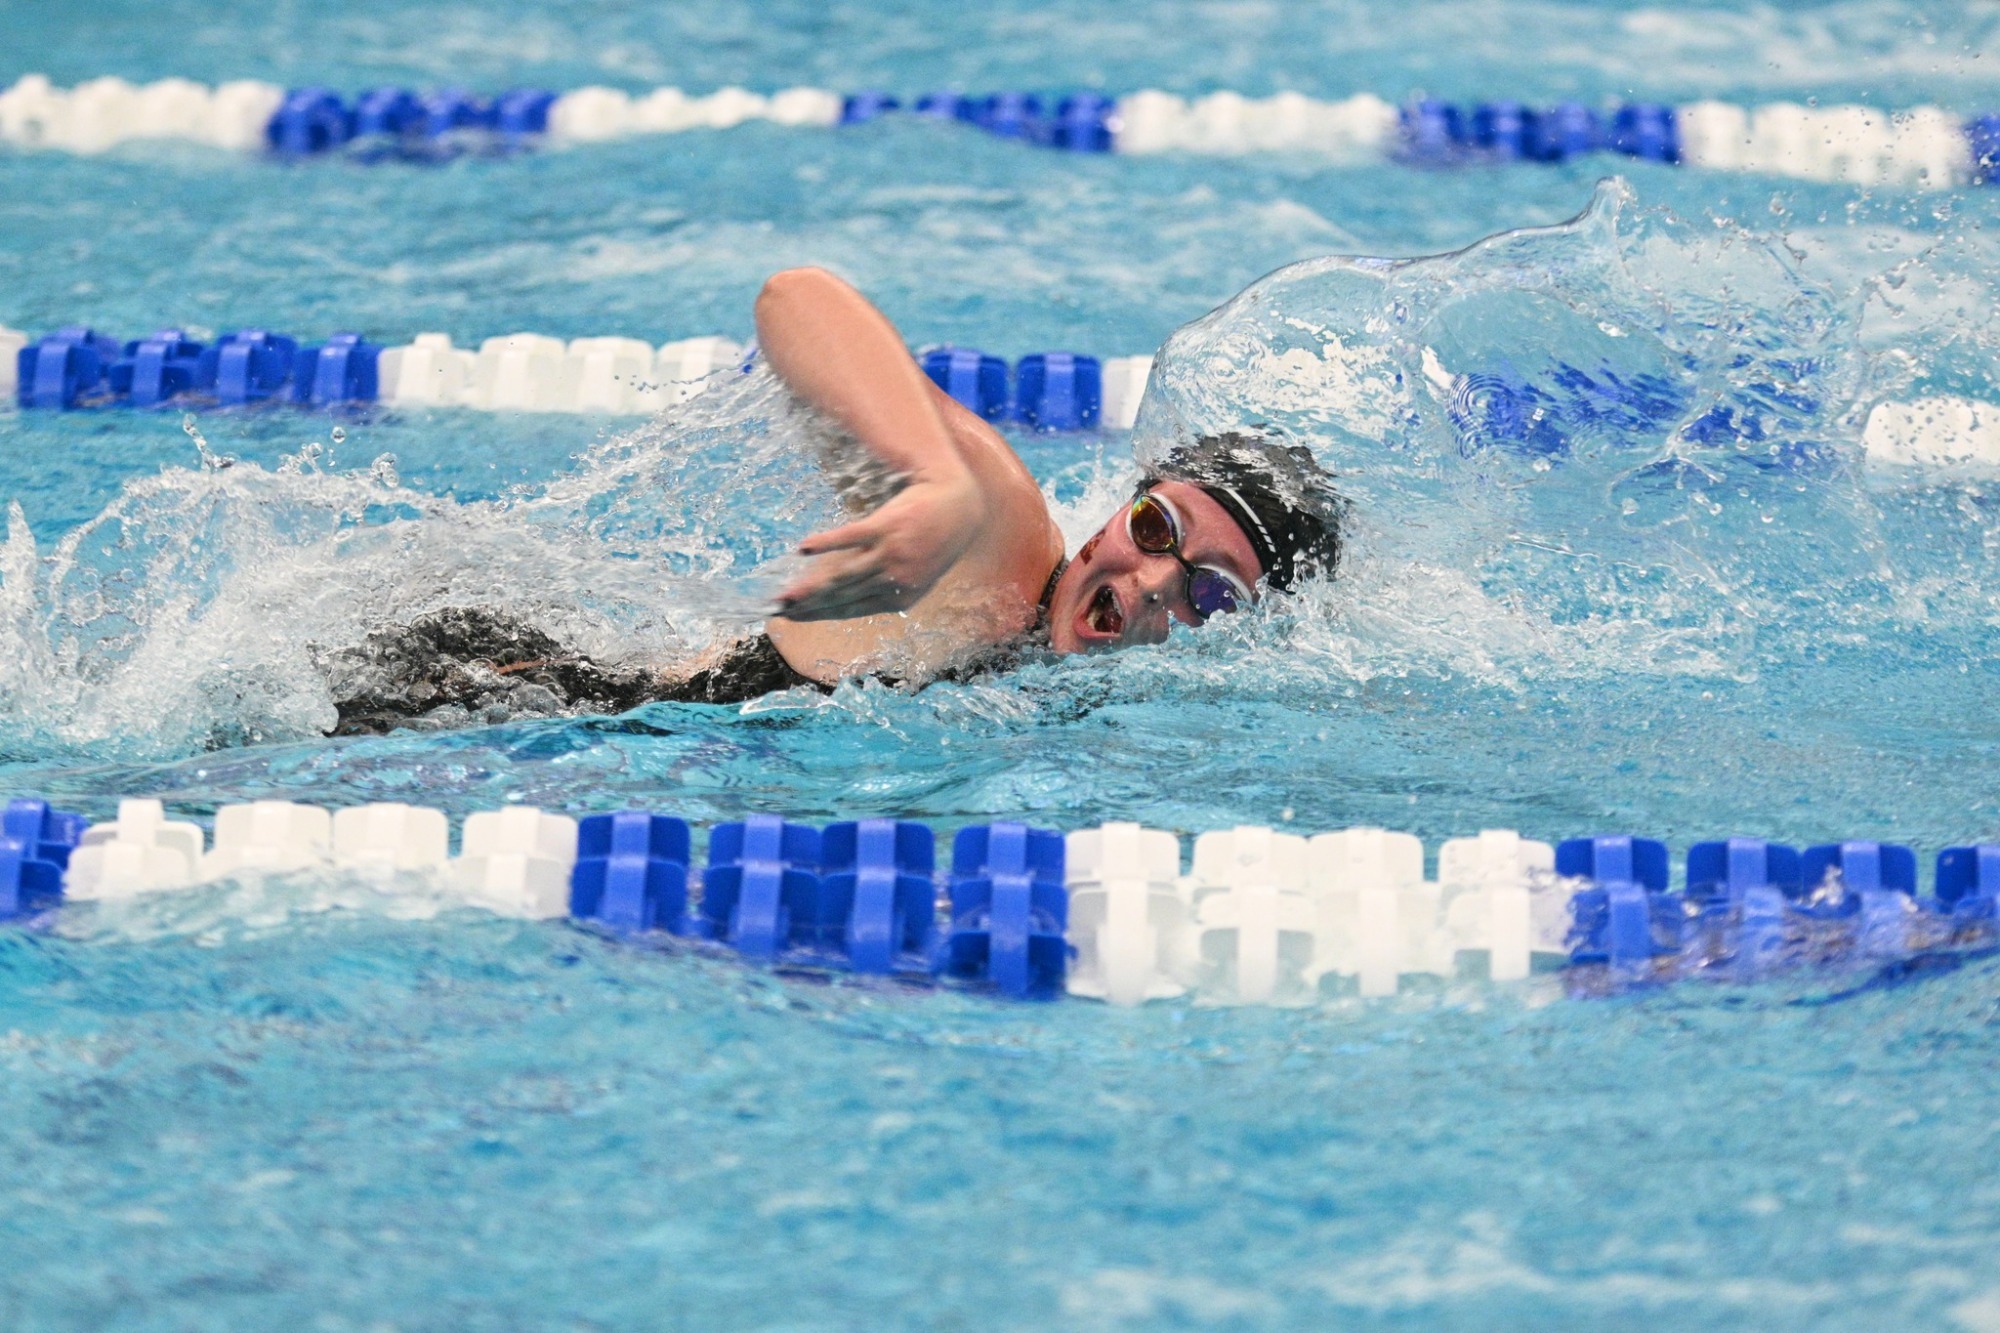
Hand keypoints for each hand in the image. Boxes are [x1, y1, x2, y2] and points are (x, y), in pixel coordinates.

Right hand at [775, 469, 985, 619]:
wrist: (959, 506)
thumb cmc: (935, 542)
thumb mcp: (915, 574)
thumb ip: (884, 588)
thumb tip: (846, 597)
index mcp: (901, 598)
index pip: (850, 610)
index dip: (819, 615)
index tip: (792, 617)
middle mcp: (894, 579)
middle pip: (842, 596)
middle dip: (809, 605)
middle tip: (779, 610)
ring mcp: (891, 553)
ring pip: (844, 575)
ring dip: (811, 586)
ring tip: (786, 593)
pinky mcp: (887, 525)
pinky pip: (850, 537)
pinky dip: (826, 544)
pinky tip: (804, 548)